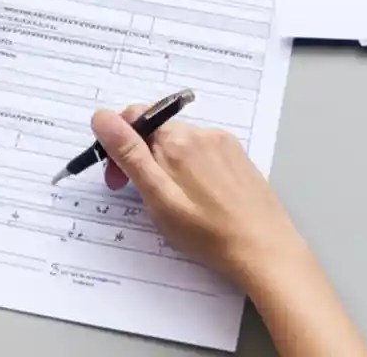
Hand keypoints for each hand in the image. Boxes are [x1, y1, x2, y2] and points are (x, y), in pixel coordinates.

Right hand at [92, 106, 366, 356]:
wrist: (264, 250)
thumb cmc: (207, 233)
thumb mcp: (158, 197)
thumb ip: (129, 154)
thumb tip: (102, 116)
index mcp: (176, 141)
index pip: (133, 119)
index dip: (117, 146)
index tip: (118, 178)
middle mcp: (200, 133)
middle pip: (156, 132)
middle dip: (140, 158)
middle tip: (141, 195)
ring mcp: (222, 143)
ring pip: (179, 143)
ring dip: (166, 164)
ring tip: (174, 202)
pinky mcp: (237, 156)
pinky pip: (202, 152)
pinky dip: (190, 168)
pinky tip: (198, 197)